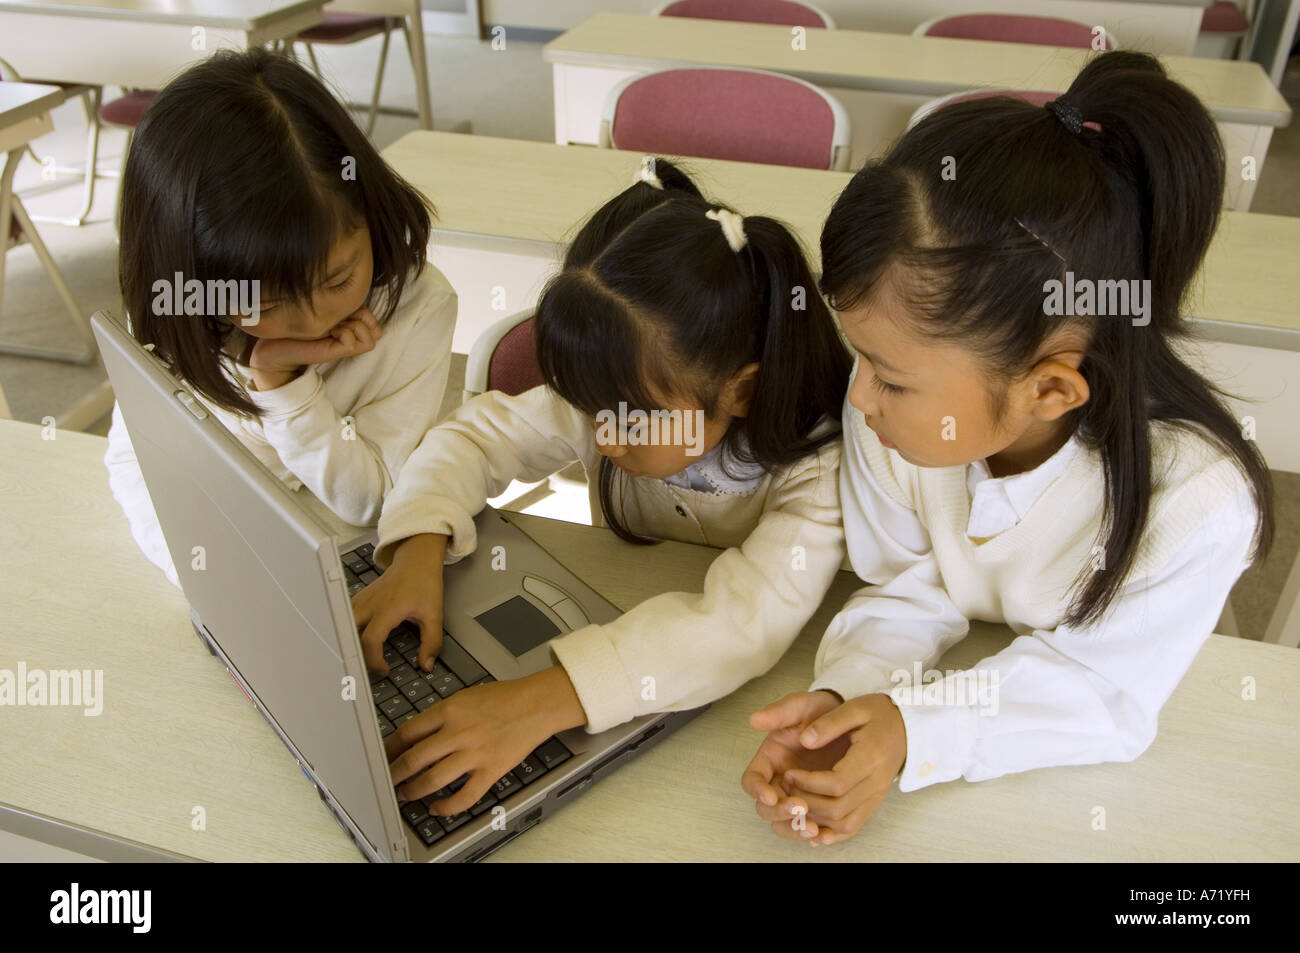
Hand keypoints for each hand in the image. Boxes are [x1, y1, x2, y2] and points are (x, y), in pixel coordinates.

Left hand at [248, 306, 381, 390]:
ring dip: (355, 327)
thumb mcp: (322, 309)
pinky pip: (351, 342)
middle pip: (377, 332)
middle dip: (364, 319)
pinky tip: (329, 331)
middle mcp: (348, 338)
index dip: (367, 314)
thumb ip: (339, 306)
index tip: (345, 310)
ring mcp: (342, 347)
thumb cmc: (293, 323)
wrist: (272, 344)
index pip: (375, 324)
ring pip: (371, 339)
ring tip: (335, 325)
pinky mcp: (332, 353)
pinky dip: (344, 333)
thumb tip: (353, 297)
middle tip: (341, 318)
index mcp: (347, 327)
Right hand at [352, 534, 446, 673]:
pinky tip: (360, 640)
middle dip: (357, 654)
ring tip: (364, 656)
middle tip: (369, 667)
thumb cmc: (424, 582)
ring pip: (346, 625)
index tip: (384, 669)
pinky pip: (348, 617)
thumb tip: (426, 664)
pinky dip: (351, 631)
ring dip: (352, 642)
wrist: (417, 560)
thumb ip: (431, 643)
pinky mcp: (360, 598)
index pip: (370, 640)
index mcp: (388, 609)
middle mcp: (371, 604)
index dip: (374, 660)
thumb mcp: (434, 615)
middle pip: (351, 634)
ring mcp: (363, 600)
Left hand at [386, 667, 586, 815]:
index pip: (407, 732)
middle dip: (394, 774)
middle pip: (413, 759)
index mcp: (449, 709)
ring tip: (406, 795)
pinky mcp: (491, 770)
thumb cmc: (505, 698)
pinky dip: (447, 807)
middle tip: (387, 780)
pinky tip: (438, 808)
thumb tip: (418, 735)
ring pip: (432, 779)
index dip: (390, 748)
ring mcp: (474, 753)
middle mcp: (458, 732)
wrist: (536, 703)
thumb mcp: (465, 696)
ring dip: (414, 791)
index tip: (385, 756)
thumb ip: (442, 716)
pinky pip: (465, 796)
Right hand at [741, 690, 844, 842]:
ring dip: (795, 829)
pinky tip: (826, 835)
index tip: (770, 794)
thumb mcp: (800, 706)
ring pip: (785, 824)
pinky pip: (811, 827)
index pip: (751, 781)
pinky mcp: (819, 806)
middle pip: (766, 808)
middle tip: (800, 808)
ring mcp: (798, 795)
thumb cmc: (818, 711)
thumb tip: (754, 719)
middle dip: (779, 813)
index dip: (757, 790)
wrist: (848, 719)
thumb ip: (778, 712)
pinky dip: (816, 836)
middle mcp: (779, 782)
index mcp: (769, 760)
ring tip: (814, 829)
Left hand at [755, 692, 907, 845]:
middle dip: (807, 802)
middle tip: (787, 787)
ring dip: (816, 819)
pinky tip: (813, 828)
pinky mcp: (873, 803)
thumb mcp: (854, 707)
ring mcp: (876, 796)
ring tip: (796, 802)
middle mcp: (876, 783)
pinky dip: (832, 831)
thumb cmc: (878, 714)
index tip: (789, 772)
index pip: (836, 783)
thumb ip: (829, 723)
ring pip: (844, 823)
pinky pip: (853, 826)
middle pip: (838, 808)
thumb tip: (804, 740)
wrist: (906, 727)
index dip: (808, 782)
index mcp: (871, 757)